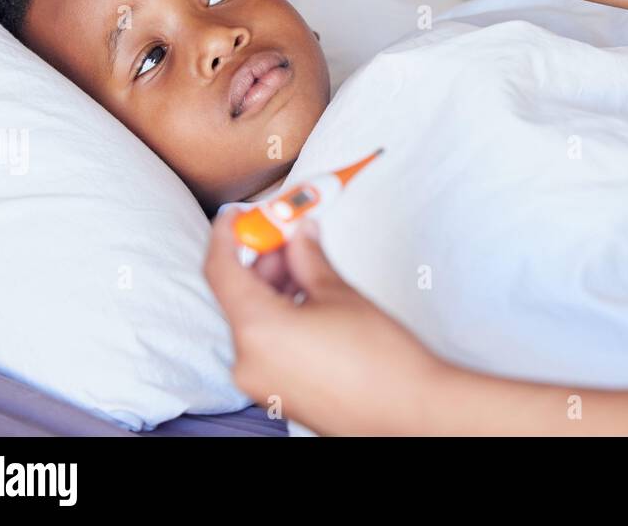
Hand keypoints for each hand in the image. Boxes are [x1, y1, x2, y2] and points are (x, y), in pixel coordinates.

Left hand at [204, 210, 452, 434]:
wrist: (406, 410)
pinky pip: (264, 344)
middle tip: (292, 235)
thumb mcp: (340, 293)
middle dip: (263, 261)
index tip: (236, 216)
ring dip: (274, 289)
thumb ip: (309, 257)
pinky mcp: (275, 392)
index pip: (221, 271)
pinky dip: (278, 317)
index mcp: (258, 330)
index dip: (226, 236)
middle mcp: (248, 360)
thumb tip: (300, 233)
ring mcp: (259, 381)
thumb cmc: (379, 358)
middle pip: (238, 295)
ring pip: (253, 320)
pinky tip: (311, 302)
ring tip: (311, 269)